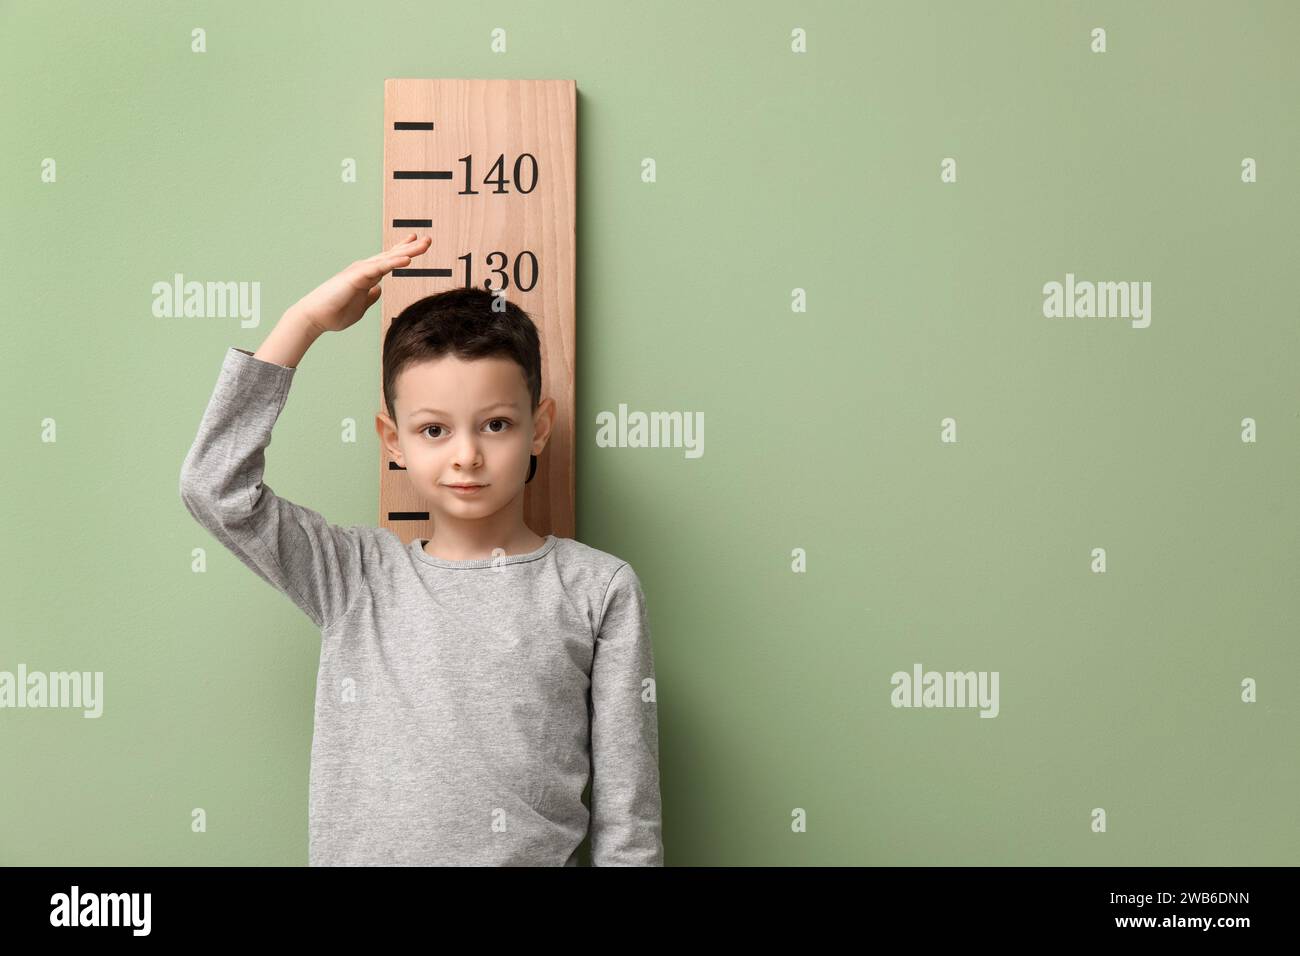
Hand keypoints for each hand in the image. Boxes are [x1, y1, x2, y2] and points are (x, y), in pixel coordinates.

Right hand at [285, 234, 432, 334]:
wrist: (316, 318)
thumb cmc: (335, 313)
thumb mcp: (360, 306)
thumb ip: (370, 297)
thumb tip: (378, 290)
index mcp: (367, 276)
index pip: (389, 260)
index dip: (403, 251)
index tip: (417, 241)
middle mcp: (365, 270)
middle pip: (392, 256)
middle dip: (411, 247)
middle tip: (428, 239)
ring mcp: (361, 271)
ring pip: (388, 258)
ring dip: (407, 251)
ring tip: (424, 244)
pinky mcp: (356, 277)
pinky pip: (379, 268)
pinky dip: (393, 262)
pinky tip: (407, 259)